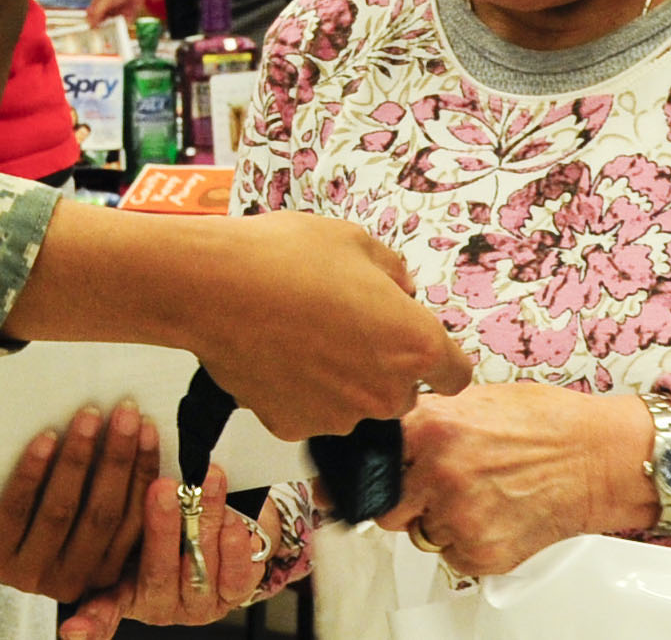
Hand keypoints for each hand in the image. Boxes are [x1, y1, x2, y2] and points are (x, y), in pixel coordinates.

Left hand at [0, 402, 157, 603]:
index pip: (134, 519)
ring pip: (62, 510)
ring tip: (88, 416)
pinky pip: (19, 508)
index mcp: (101, 570)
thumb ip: (103, 491)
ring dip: (79, 458)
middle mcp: (71, 579)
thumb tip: (134, 432)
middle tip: (126, 412)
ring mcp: (30, 573)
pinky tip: (45, 438)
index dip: (144, 470)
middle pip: (103, 514)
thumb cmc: (29, 516)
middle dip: (118, 458)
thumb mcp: (74, 516)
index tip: (150, 428)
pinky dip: (34, 471)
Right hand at [56, 468, 270, 639]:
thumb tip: (104, 467)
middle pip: (156, 571)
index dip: (86, 624)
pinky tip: (231, 525)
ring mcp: (193, 602)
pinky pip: (234, 578)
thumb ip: (123, 505)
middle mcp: (155, 601)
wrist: (220, 521)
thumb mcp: (135, 512)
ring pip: (198, 567)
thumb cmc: (171, 515)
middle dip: (162, 527)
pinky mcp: (230, 597)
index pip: (99, 610)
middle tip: (162, 489)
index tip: (74, 630)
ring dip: (205, 519)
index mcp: (122, 587)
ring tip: (206, 482)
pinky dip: (234, 549)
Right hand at [191, 212, 467, 439]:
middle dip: (382, 366)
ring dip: (340, 381)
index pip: (456, 374)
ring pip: (353, 404)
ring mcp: (338, 416)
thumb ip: (392, 271)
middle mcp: (383, 392)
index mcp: (413, 344)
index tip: (421, 346)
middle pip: (401, 392)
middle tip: (345, 326)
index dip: (440, 358)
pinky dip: (298, 393)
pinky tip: (276, 354)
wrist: (214, 287)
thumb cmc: (285, 258)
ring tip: (302, 335)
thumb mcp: (355, 242)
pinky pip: (309, 412)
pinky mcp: (294, 427)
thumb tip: (399, 289)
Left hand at [373, 383, 663, 576]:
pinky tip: (498, 515)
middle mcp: (437, 471)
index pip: (371, 460)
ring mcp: (458, 515)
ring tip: (482, 496)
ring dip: (441, 522)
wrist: (600, 457)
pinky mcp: (481, 552)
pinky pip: (453, 558)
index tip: (380, 475)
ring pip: (422, 534)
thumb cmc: (547, 423)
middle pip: (387, 507)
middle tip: (437, 488)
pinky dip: (469, 544)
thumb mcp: (473, 398)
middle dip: (406, 500)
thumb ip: (426, 419)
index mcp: (428, 425)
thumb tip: (388, 437)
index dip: (379, 469)